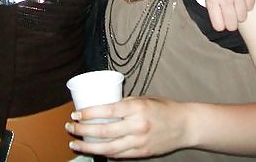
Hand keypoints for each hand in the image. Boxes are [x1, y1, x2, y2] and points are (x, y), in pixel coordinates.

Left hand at [67, 97, 188, 158]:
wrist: (185, 126)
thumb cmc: (165, 108)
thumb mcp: (144, 99)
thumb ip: (125, 104)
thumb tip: (104, 107)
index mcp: (137, 108)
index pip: (107, 111)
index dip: (88, 113)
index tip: (76, 113)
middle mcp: (137, 126)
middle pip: (103, 131)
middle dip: (83, 130)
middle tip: (70, 126)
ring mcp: (139, 142)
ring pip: (107, 148)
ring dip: (88, 146)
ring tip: (75, 142)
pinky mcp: (141, 153)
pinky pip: (118, 155)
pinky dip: (104, 153)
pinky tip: (94, 150)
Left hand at [202, 0, 255, 30]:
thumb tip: (215, 9)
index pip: (218, 23)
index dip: (221, 25)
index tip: (223, 23)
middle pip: (232, 24)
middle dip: (232, 22)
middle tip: (233, 16)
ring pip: (243, 17)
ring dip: (241, 13)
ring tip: (238, 3)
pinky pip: (251, 5)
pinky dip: (248, 2)